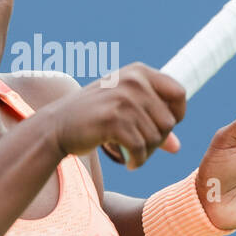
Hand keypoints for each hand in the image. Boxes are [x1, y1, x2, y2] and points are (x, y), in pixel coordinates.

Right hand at [43, 63, 184, 168]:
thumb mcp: (125, 112)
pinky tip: (129, 163)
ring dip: (146, 154)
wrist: (56, 126)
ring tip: (133, 156)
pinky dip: (137, 161)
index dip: (177, 115)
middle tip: (142, 150)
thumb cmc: (93, 118)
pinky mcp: (113, 120)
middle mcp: (133, 81)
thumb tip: (177, 148)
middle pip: (169, 121)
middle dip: (158, 141)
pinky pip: (140, 148)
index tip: (162, 130)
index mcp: (139, 72)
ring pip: (156, 138)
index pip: (179, 93)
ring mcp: (123, 99)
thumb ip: (152, 124)